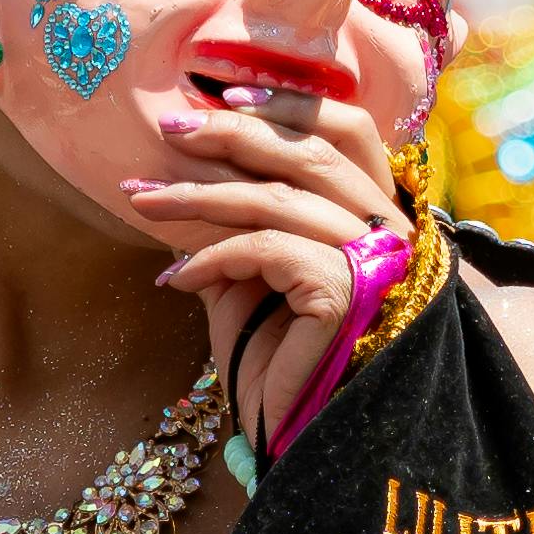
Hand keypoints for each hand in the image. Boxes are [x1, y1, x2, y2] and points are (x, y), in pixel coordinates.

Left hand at [130, 86, 406, 447]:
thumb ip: (244, 221)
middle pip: (310, 153)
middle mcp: (389, 229)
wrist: (294, 436)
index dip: (289, 102)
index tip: (222, 98)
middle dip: (231, 136)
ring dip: (200, 196)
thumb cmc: (275, 356)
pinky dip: (212, 257)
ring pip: (281, 200)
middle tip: (166, 133)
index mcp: (377, 213)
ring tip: (143, 202)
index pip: (346, 131)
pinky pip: (268, 250)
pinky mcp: (346, 292)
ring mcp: (375, 261)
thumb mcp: (253, 275)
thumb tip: (195, 170)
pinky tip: (177, 278)